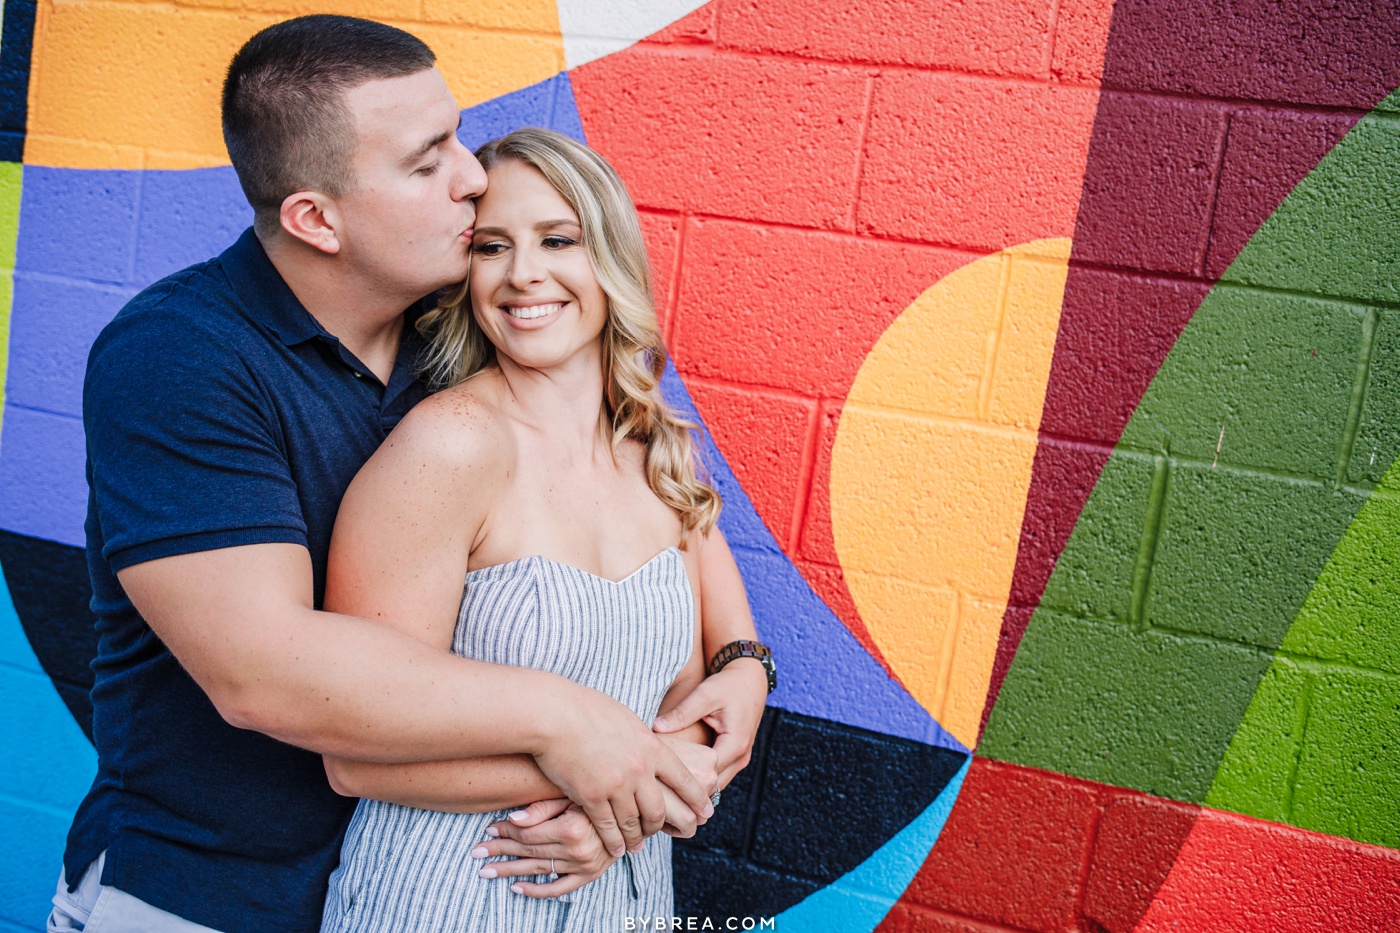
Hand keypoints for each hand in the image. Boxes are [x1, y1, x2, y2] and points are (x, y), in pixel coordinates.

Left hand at [470, 799, 616, 897]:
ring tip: (485, 870)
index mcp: (571, 828)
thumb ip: (542, 809)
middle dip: (499, 850)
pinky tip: (516, 888)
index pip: (527, 834)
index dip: (505, 831)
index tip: (488, 829)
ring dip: (508, 871)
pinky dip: (536, 891)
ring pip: (537, 870)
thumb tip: (513, 819)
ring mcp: (583, 866)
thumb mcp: (574, 795)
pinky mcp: (589, 876)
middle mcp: (576, 850)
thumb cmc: (601, 796)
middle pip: (527, 852)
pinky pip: (558, 889)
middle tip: (475, 852)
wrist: (634, 813)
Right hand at [534, 687, 713, 856]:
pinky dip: (613, 841)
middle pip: (659, 809)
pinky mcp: (591, 797)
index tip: (705, 812)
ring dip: (636, 838)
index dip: (696, 799)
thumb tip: (651, 743)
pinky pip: (608, 827)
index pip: (684, 779)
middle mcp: (639, 770)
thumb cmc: (585, 708)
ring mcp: (616, 786)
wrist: (554, 714)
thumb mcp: (626, 719)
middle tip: (661, 832)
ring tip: (635, 845)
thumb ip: (641, 738)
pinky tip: (615, 847)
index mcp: (652, 747)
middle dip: (661, 825)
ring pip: (634, 823)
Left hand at [653, 660, 766, 787]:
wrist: (750, 679)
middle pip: (712, 787)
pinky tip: (680, 775)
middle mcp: (740, 758)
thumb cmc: (729, 685)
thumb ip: (681, 713)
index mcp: (734, 745)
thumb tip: (656, 728)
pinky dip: (702, 778)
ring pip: (716, 785)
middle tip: (660, 792)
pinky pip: (718, 776)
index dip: (683, 780)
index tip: (661, 781)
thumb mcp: (704, 695)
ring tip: (668, 787)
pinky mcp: (735, 757)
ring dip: (695, 786)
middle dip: (688, 789)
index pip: (707, 776)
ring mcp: (740, 760)